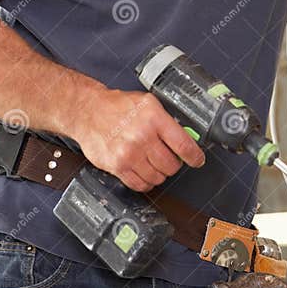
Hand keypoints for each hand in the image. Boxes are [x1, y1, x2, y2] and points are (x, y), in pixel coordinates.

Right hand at [73, 86, 205, 191]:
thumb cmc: (118, 106)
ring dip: (158, 174)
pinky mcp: (117, 166)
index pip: (183, 145)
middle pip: (171, 165)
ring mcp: (129, 153)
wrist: (88, 111)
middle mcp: (143, 136)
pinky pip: (140, 184)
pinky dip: (145, 182)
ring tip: (152, 163)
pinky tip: (143, 172)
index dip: (194, 156)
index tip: (198, 160)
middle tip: (168, 159)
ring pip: (157, 177)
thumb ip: (166, 120)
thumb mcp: (147, 103)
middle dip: (173, 164)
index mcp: (154, 118)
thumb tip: (187, 137)